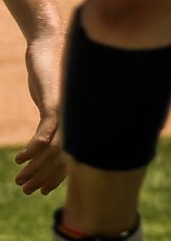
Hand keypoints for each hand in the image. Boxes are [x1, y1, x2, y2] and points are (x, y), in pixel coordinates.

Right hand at [17, 34, 68, 193]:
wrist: (47, 49)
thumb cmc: (51, 79)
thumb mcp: (52, 104)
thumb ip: (54, 122)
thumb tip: (50, 143)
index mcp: (81, 122)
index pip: (73, 156)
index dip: (59, 176)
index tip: (43, 192)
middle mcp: (80, 118)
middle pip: (66, 156)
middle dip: (46, 177)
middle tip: (27, 192)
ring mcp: (70, 110)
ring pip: (56, 147)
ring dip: (37, 167)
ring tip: (20, 181)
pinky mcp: (55, 101)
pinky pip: (47, 128)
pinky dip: (35, 146)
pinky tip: (22, 158)